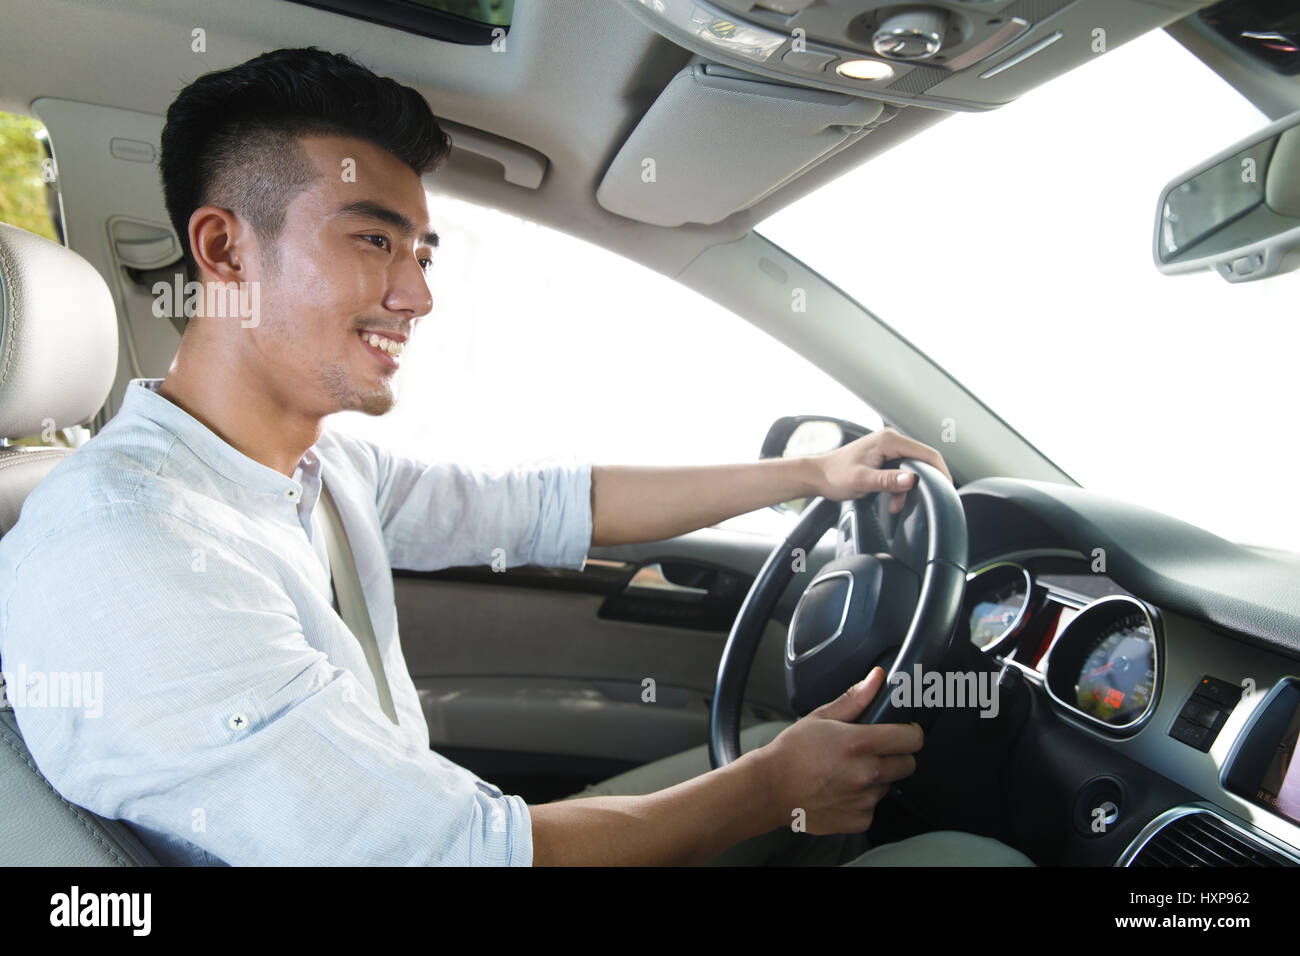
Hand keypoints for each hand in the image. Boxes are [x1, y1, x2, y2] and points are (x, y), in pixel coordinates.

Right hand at [749, 667, 922, 835]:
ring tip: (849, 771)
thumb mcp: (821, 717)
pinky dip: (863, 799)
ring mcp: (864, 799)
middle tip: (873, 752)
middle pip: (908, 764)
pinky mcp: (859, 820)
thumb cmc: (791, 752)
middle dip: (896, 756)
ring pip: (889, 785)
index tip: (902, 731)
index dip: (909, 732)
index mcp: (859, 744)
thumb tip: (876, 679)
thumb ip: (855, 699)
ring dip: (877, 778)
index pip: (912, 738)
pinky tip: (842, 790)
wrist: (770, 789)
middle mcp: (866, 773)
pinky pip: (873, 806)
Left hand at [812, 427, 953, 513]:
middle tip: (918, 501)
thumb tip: (911, 480)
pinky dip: (900, 488)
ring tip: (895, 505)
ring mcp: (888, 448)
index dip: (941, 471)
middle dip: (922, 484)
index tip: (947, 488)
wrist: (818, 476)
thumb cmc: (835, 476)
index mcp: (889, 441)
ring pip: (912, 470)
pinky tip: (891, 500)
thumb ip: (888, 481)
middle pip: (922, 461)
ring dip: (907, 489)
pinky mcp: (884, 458)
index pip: (927, 453)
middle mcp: (891, 441)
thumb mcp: (862, 481)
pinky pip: (902, 472)